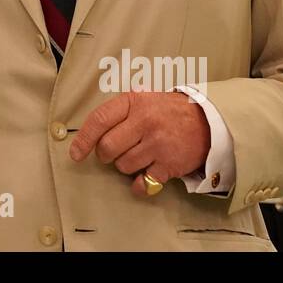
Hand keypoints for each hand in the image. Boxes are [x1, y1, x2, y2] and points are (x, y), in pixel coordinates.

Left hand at [68, 92, 210, 196]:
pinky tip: (144, 176)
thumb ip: (119, 111)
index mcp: (134, 102)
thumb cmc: (167, 111)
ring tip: (139, 155)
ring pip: (123, 166)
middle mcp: (145, 122)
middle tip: (116, 150)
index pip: (99, 120)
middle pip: (107, 148)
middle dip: (106, 154)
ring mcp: (158, 144)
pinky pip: (142, 183)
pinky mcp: (169, 165)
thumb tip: (87, 133)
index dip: (83, 139)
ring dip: (125, 165)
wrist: (207, 120)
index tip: (75, 154)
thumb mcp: (143, 99)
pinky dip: (139, 184)